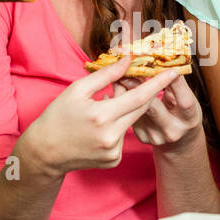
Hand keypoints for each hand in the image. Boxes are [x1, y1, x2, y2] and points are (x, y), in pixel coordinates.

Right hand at [24, 58, 180, 174]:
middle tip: (133, 83)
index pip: (139, 97)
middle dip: (142, 94)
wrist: (45, 152)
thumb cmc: (58, 116)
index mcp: (102, 116)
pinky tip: (99, 129)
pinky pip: (124, 137)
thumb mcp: (77, 90)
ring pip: (131, 122)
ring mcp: (114, 151)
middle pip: (140, 109)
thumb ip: (106, 75)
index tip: (174, 72)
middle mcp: (111, 137)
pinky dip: (116, 128)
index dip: (158, 83)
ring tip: (100, 111)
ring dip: (124, 111)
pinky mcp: (113, 160)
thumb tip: (128, 60)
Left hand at [113, 72, 203, 151]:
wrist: (178, 140)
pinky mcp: (142, 137)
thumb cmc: (181, 112)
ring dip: (125, 91)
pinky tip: (118, 89)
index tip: (160, 65)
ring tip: (119, 75)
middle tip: (128, 68)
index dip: (173, 82)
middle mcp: (172, 130)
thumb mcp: (185, 98)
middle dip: (139, 85)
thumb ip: (175, 83)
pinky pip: (128, 115)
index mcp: (188, 118)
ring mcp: (155, 135)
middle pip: (153, 106)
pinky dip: (121, 101)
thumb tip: (163, 61)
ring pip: (136, 109)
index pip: (183, 100)